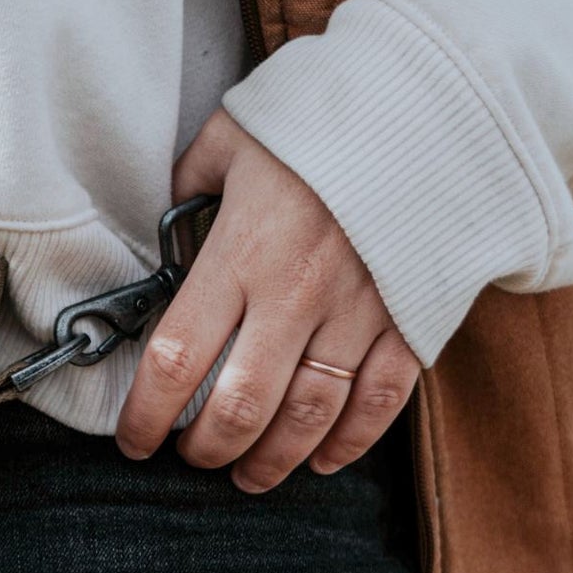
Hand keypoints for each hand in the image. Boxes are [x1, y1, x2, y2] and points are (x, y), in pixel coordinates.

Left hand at [114, 109, 420, 490]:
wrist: (439, 97)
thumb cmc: (325, 115)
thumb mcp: (235, 136)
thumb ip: (190, 186)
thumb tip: (163, 227)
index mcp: (242, 252)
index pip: (174, 359)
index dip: (145, 415)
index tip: (133, 440)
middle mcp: (296, 292)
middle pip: (238, 407)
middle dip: (206, 449)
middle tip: (191, 457)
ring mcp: (360, 310)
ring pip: (306, 418)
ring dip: (270, 461)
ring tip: (246, 475)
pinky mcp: (414, 317)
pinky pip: (379, 402)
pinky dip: (348, 443)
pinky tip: (320, 461)